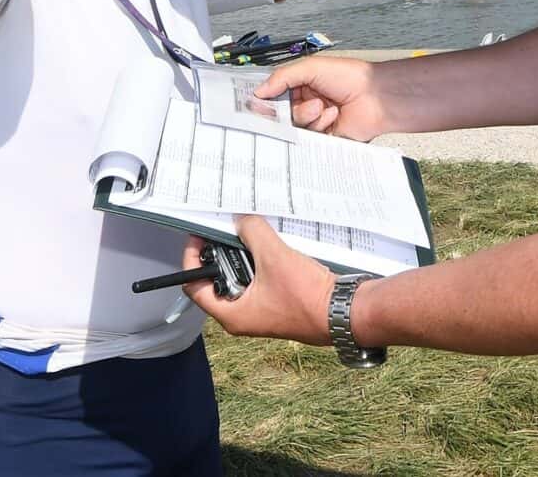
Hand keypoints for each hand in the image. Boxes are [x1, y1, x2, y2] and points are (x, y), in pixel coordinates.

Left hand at [184, 216, 334, 344]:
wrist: (344, 313)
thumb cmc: (308, 297)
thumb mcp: (274, 257)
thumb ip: (252, 233)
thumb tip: (241, 220)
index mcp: (232, 314)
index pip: (194, 287)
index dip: (192, 259)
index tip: (199, 237)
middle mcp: (243, 316)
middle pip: (218, 279)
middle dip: (221, 253)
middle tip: (226, 230)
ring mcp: (261, 311)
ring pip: (241, 278)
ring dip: (244, 255)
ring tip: (249, 233)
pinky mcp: (277, 303)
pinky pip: (259, 279)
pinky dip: (260, 262)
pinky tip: (270, 245)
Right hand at [256, 55, 390, 141]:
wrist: (376, 96)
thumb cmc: (351, 77)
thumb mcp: (311, 68)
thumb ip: (283, 77)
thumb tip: (260, 90)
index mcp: (303, 85)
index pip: (276, 94)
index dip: (267, 99)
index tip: (258, 103)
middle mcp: (307, 103)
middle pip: (282, 114)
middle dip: (287, 109)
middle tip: (290, 105)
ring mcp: (317, 121)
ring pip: (295, 127)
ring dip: (307, 115)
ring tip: (322, 106)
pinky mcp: (326, 137)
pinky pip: (310, 138)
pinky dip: (320, 125)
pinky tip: (333, 115)